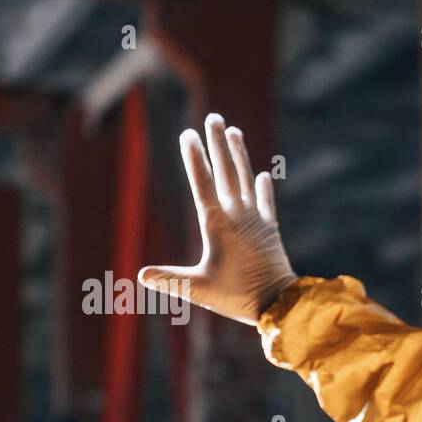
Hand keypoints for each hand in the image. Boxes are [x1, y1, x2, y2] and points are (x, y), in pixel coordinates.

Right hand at [138, 112, 296, 324]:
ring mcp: (256, 221)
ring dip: (239, 156)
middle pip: (225, 173)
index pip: (202, 184)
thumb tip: (140, 275)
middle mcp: (238, 216)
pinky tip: (262, 176)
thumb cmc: (238, 297)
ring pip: (245, 181)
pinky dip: (262, 189)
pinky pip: (266, 203)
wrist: (280, 304)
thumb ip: (170, 279)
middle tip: (213, 117)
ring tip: (234, 132)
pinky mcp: (269, 231)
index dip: (194, 159)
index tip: (187, 134)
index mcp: (218, 225)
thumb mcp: (199, 289)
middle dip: (217, 144)